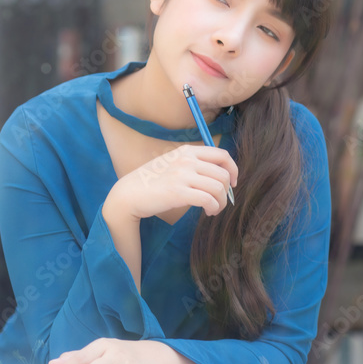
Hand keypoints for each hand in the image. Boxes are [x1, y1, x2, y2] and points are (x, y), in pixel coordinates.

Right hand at [111, 144, 237, 219]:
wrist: (130, 193)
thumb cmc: (152, 181)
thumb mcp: (173, 164)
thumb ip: (192, 165)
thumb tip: (219, 176)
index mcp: (187, 151)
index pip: (222, 155)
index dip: (233, 169)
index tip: (232, 183)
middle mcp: (186, 160)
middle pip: (223, 174)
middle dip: (227, 191)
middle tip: (219, 202)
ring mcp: (182, 175)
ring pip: (218, 188)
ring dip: (221, 202)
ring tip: (213, 209)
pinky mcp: (178, 192)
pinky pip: (208, 200)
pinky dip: (213, 208)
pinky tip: (208, 212)